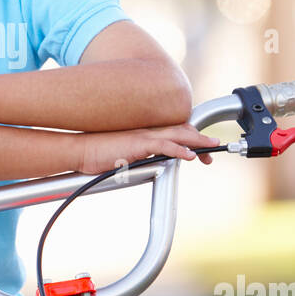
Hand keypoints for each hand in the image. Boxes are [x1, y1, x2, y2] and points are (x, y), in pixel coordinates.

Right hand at [79, 124, 220, 176]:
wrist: (80, 150)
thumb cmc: (96, 154)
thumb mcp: (121, 155)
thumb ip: (136, 157)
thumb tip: (145, 166)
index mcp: (143, 132)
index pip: (172, 131)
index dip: (189, 138)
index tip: (200, 149)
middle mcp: (146, 130)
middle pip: (180, 129)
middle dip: (199, 138)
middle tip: (214, 145)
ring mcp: (143, 136)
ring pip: (177, 135)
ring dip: (197, 141)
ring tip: (212, 146)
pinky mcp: (138, 144)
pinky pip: (165, 146)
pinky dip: (180, 150)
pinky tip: (191, 156)